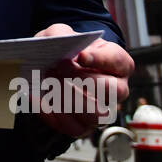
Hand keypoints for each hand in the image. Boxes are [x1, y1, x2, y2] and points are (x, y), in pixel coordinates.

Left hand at [34, 24, 133, 138]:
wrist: (48, 71)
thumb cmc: (62, 52)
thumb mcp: (60, 34)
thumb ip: (60, 34)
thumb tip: (59, 43)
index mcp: (117, 63)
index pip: (118, 62)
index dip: (101, 59)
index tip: (80, 56)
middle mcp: (116, 89)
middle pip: (113, 90)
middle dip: (84, 80)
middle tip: (58, 69)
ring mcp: (102, 110)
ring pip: (97, 114)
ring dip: (70, 100)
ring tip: (50, 85)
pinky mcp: (83, 126)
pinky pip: (74, 128)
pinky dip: (55, 115)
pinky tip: (42, 99)